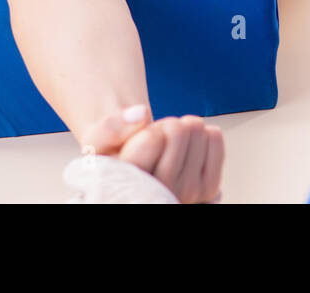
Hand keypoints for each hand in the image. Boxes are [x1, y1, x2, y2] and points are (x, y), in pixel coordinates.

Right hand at [70, 105, 223, 202]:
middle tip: (154, 144)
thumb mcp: (94, 143)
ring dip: (181, 130)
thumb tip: (141, 113)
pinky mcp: (209, 189)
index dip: (146, 130)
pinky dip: (203, 134)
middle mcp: (160, 197)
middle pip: (177, 131)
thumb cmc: (112, 158)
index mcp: (129, 190)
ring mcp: (187, 195)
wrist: (133, 174)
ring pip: (196, 130)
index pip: (153, 139)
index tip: (137, 144)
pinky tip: (187, 149)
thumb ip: (109, 127)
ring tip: (167, 149)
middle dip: (164, 126)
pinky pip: (214, 137)